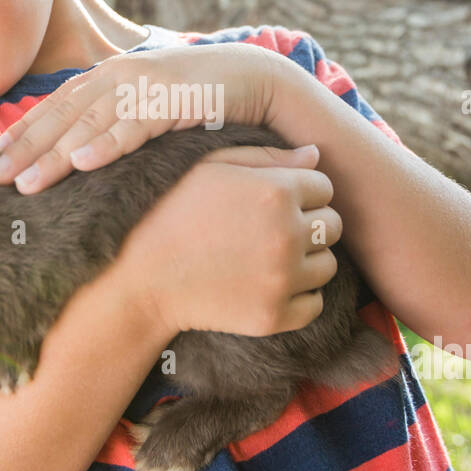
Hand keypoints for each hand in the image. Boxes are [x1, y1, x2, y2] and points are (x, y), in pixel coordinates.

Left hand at [0, 44, 290, 193]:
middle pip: (62, 115)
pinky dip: (108, 143)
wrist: (257, 79)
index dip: (21, 133)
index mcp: (109, 76)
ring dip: (55, 154)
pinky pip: (135, 125)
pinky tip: (83, 163)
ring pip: (90, 123)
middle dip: (25, 148)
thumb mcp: (148, 104)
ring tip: (27, 184)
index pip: (54, 106)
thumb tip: (77, 151)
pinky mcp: (175, 99)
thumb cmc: (199, 98)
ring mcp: (146, 84)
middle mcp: (120, 74)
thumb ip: (114, 118)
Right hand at [110, 143, 343, 338]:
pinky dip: (299, 297)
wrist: (138, 277)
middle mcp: (287, 234)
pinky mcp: (273, 316)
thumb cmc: (170, 211)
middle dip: (309, 224)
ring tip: (268, 258)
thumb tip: (316, 155)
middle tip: (271, 231)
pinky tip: (269, 285)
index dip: (301, 192)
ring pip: (327, 266)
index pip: (324, 187)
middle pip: (332, 226)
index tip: (274, 201)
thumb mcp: (210, 166)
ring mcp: (282, 279)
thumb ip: (265, 156)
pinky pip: (313, 304)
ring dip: (306, 261)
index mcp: (275, 191)